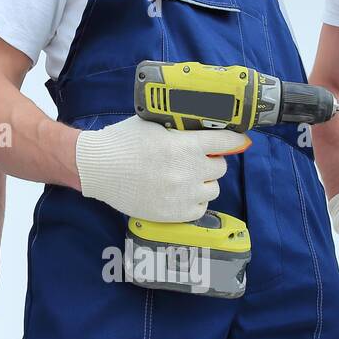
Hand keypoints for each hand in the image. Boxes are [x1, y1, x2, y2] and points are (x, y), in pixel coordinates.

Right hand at [75, 115, 248, 222]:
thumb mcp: (153, 125)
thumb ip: (180, 127)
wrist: (98, 169)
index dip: (235, 140)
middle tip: (198, 159)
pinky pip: (199, 208)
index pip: (227, 141)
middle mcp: (189, 171)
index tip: (240, 140)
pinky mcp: (174, 213)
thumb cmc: (122, 143)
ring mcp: (183, 195)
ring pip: (213, 189)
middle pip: (221, 167)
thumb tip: (202, 127)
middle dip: (212, 161)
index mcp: (186, 146)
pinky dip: (194, 201)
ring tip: (188, 178)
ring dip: (204, 182)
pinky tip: (181, 193)